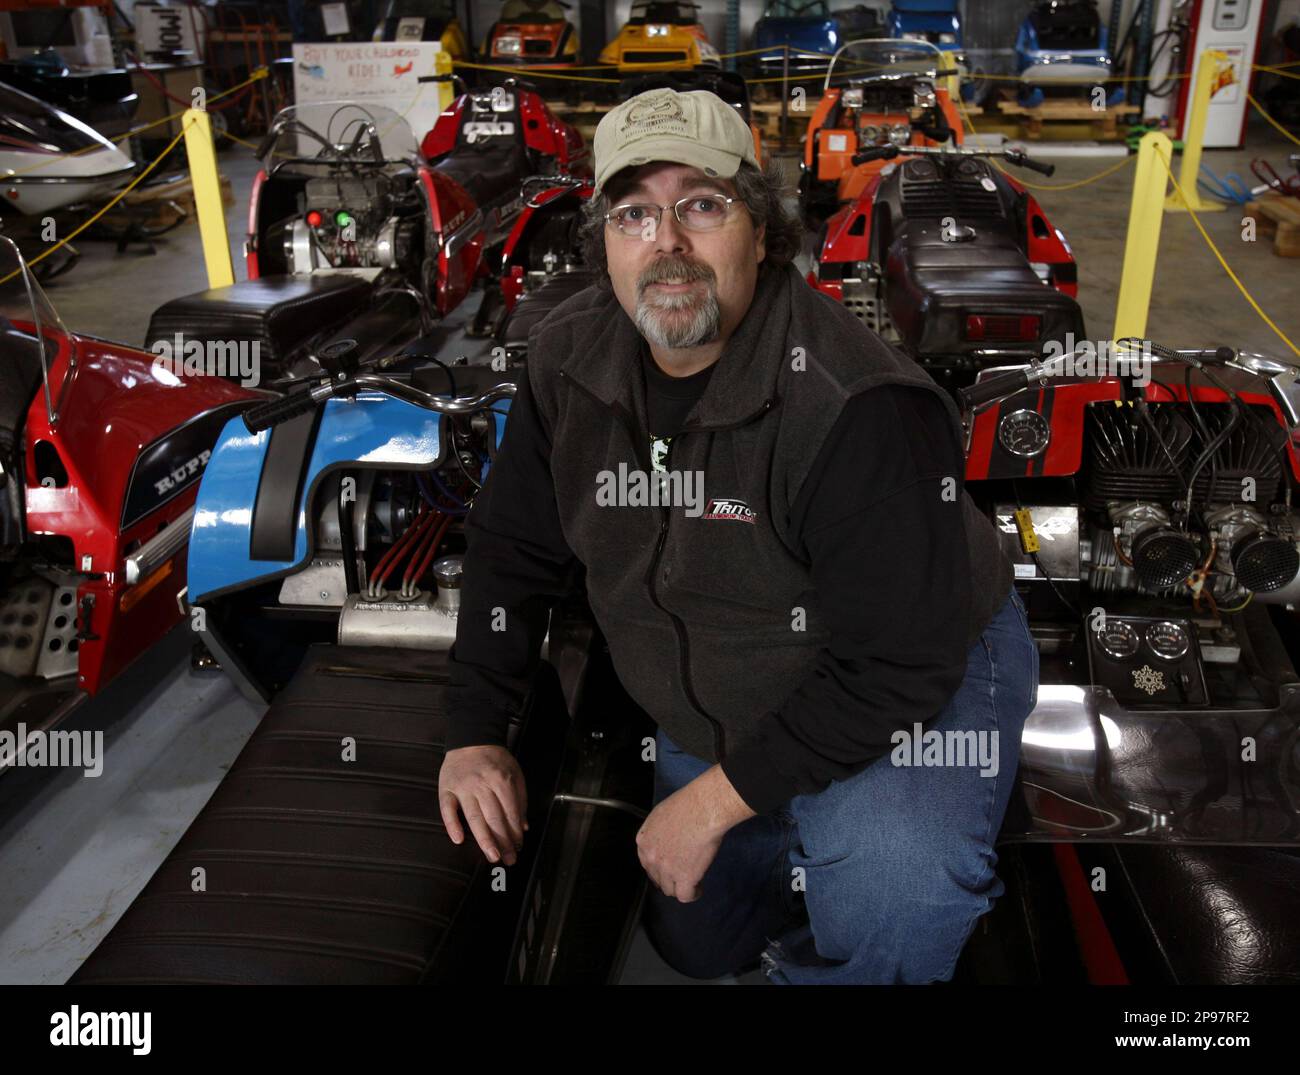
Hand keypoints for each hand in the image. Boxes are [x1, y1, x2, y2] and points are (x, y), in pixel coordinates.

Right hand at [438, 745, 527, 865]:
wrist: (471, 739)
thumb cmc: (495, 759)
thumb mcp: (515, 773)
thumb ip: (520, 799)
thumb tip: (523, 826)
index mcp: (501, 780)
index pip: (510, 812)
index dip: (515, 832)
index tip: (518, 847)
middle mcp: (482, 784)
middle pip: (493, 819)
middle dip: (503, 842)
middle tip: (509, 860)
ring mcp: (462, 787)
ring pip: (474, 818)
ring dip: (484, 840)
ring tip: (492, 856)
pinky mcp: (446, 789)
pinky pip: (447, 809)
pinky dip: (452, 824)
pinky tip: (458, 839)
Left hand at [636, 765, 754, 902]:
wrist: (703, 809)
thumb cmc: (687, 804)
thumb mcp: (661, 814)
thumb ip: (658, 830)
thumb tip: (665, 837)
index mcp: (644, 841)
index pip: (647, 863)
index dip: (658, 867)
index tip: (669, 866)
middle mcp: (651, 858)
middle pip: (657, 878)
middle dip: (668, 878)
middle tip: (681, 873)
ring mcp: (667, 870)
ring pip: (670, 889)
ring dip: (680, 886)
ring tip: (691, 881)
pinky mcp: (685, 878)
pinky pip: (685, 896)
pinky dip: (692, 894)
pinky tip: (698, 889)